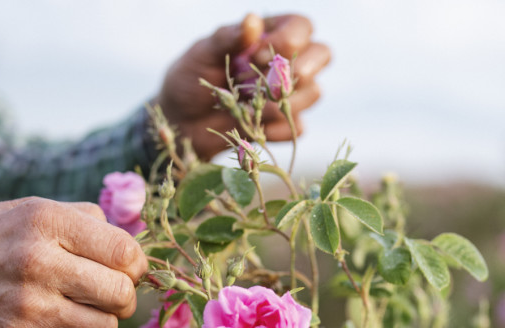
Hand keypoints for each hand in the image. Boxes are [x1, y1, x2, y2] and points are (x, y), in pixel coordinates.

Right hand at [0, 197, 147, 327]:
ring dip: (97, 324)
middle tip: (102, 295)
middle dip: (120, 297)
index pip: (126, 253)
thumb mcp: (30, 209)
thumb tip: (133, 248)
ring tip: (74, 312)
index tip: (121, 269)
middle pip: (121, 295)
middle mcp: (38, 262)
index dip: (133, 265)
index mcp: (47, 222)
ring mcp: (27, 307)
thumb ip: (85, 222)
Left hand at [155, 13, 330, 159]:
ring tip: (249, 107)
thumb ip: (227, 38)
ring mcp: (289, 94)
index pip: (301, 27)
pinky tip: (251, 128)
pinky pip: (298, 127)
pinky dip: (275, 130)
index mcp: (270, 34)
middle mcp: (286, 61)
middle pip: (322, 55)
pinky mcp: (284, 123)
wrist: (181, 119)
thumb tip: (252, 21)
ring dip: (283, 103)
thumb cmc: (190, 78)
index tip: (254, 56)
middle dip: (299, 71)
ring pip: (314, 92)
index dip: (287, 41)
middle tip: (268, 85)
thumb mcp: (202, 54)